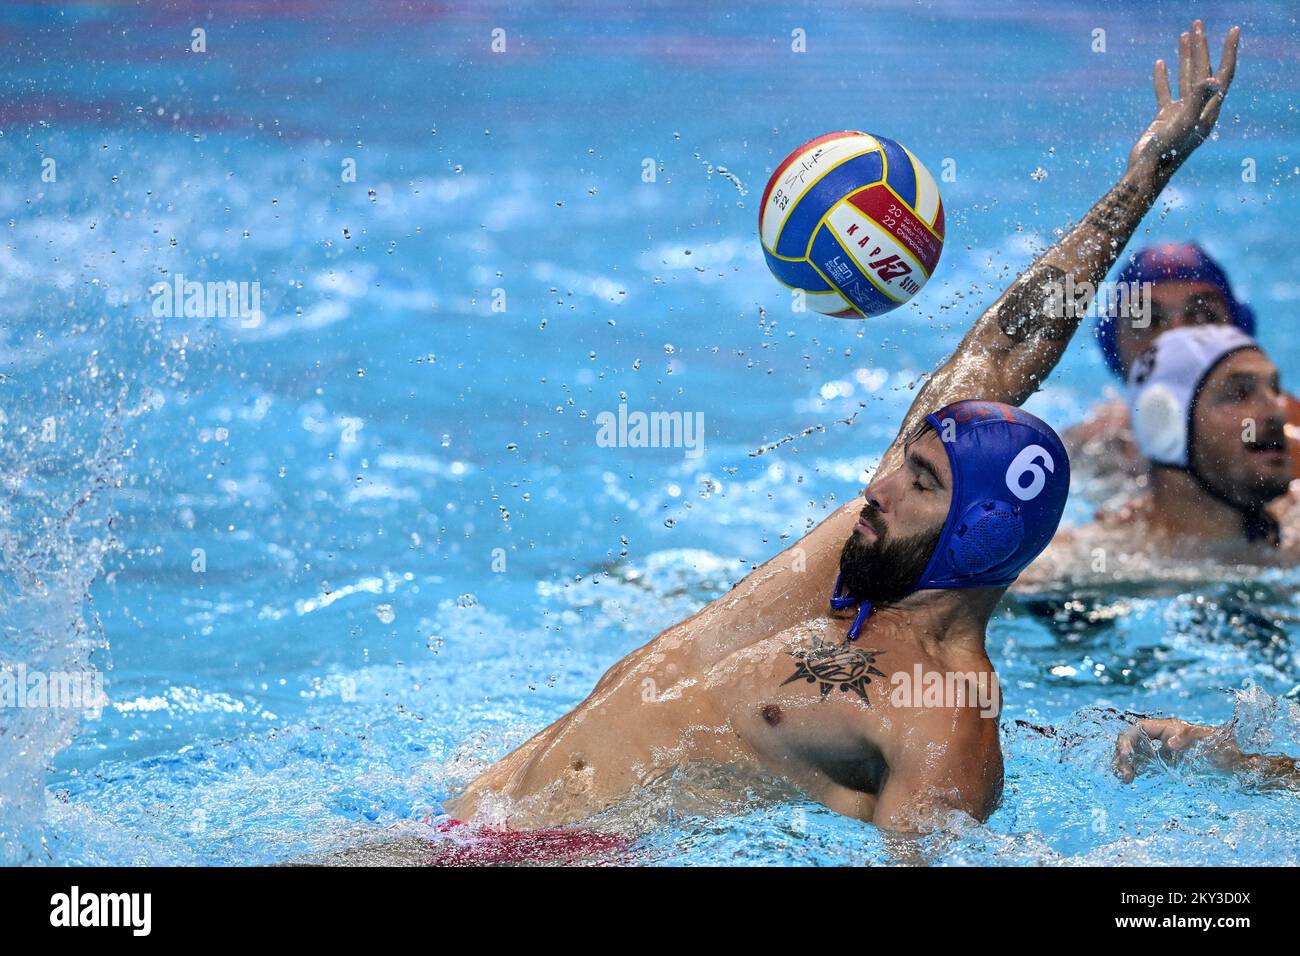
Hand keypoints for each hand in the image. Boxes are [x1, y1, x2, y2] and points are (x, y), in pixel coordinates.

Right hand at [1113, 717, 1237, 782]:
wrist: (1236, 765)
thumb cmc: (1224, 749)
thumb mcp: (1208, 740)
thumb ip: (1189, 737)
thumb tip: (1169, 743)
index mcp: (1166, 727)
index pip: (1137, 729)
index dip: (1127, 741)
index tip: (1128, 757)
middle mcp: (1159, 737)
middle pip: (1130, 742)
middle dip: (1122, 756)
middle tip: (1125, 776)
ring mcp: (1160, 751)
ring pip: (1133, 754)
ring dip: (1124, 764)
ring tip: (1124, 779)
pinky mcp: (1163, 764)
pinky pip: (1141, 764)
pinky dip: (1132, 770)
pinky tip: (1130, 779)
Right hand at [1126, 20, 1239, 179]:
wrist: (1145, 172)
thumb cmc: (1166, 152)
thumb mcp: (1183, 124)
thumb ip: (1197, 100)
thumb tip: (1213, 79)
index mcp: (1208, 110)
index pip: (1224, 74)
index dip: (1229, 52)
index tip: (1233, 30)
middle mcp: (1198, 109)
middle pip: (1204, 71)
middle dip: (1203, 47)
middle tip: (1198, 24)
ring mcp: (1181, 112)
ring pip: (1187, 78)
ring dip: (1187, 56)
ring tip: (1185, 35)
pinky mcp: (1165, 117)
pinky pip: (1166, 92)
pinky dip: (1163, 77)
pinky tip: (1160, 63)